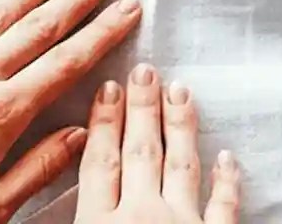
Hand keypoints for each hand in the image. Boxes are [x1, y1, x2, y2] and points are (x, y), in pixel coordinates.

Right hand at [75, 65, 240, 223]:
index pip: (100, 162)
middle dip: (142, 108)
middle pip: (140, 151)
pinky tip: (227, 157)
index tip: (110, 89)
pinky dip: (226, 181)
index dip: (104, 122)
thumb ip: (79, 216)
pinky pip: (223, 206)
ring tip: (179, 90)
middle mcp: (140, 217)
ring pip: (180, 166)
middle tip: (145, 72)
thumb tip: (54, 199)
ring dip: (179, 126)